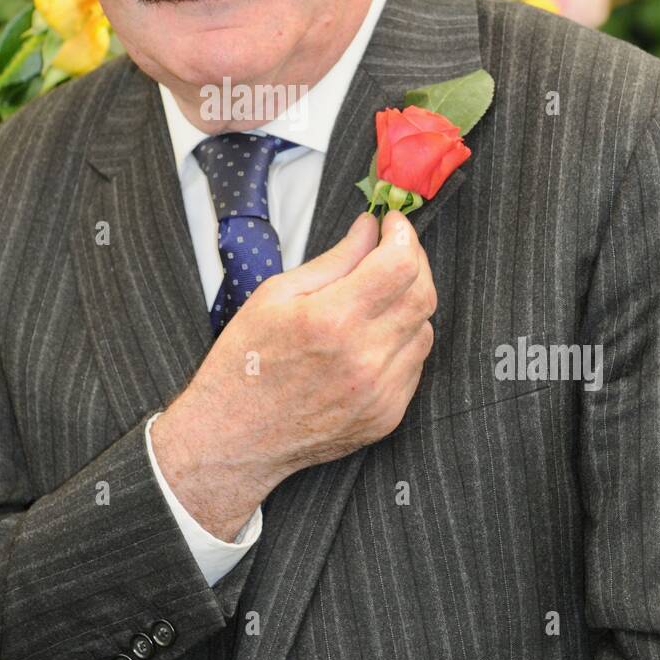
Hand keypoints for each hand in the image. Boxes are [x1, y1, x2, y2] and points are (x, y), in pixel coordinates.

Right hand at [151, 210, 435, 538]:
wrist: (234, 437)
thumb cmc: (245, 362)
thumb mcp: (275, 295)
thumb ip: (333, 260)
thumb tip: (370, 229)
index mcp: (332, 320)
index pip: (399, 264)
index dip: (403, 235)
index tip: (392, 223)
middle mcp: (364, 358)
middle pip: (422, 293)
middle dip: (413, 261)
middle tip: (392, 250)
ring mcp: (380, 392)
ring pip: (424, 329)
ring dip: (409, 303)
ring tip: (375, 298)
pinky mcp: (387, 415)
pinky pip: (414, 364)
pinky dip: (401, 342)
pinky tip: (370, 338)